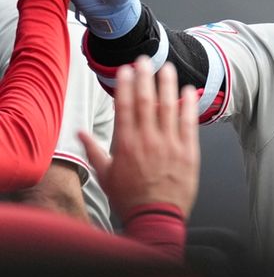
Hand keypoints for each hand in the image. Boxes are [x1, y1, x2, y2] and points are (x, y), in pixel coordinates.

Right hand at [81, 57, 199, 217]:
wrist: (156, 217)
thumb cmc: (130, 198)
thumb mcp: (106, 175)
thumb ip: (95, 150)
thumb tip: (80, 132)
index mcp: (126, 144)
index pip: (125, 107)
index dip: (126, 85)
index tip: (126, 69)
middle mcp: (148, 141)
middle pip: (147, 102)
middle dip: (146, 78)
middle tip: (146, 59)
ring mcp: (170, 145)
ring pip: (169, 108)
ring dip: (168, 86)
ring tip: (167, 68)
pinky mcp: (189, 152)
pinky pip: (189, 124)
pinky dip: (189, 106)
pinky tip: (189, 91)